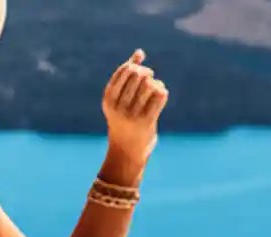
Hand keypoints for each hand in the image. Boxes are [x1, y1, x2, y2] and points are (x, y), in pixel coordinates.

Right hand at [102, 49, 168, 167]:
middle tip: (150, 79)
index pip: (126, 70)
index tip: (142, 72)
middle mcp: (117, 107)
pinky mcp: (146, 122)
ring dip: (155, 84)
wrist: (126, 149)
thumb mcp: (120, 97)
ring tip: (155, 89)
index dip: (137, 66)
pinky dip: (162, 91)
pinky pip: (160, 95)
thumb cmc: (123, 118)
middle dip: (147, 74)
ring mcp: (131, 115)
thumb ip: (127, 74)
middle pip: (139, 75)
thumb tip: (140, 52)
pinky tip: (160, 95)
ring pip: (150, 85)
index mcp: (108, 98)